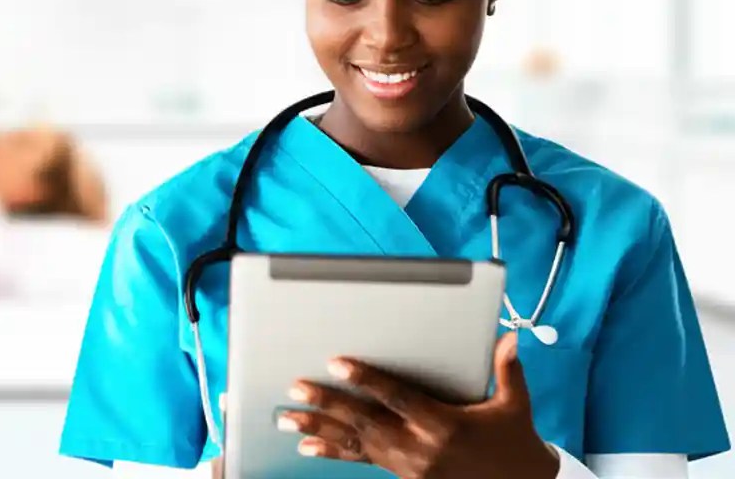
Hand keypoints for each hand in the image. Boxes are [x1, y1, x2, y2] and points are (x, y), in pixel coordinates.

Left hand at [279, 332, 557, 478]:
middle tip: (297, 387)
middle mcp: (421, 447)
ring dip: (319, 430)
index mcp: (446, 425)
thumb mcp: (515, 406)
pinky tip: (307, 447)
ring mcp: (408, 465)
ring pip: (356, 444)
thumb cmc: (513, 442)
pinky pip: (361, 461)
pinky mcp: (402, 475)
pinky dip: (333, 452)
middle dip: (328, 403)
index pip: (398, 398)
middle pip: (366, 422)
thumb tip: (509, 338)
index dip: (367, 380)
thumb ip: (507, 371)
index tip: (337, 363)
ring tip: (288, 418)